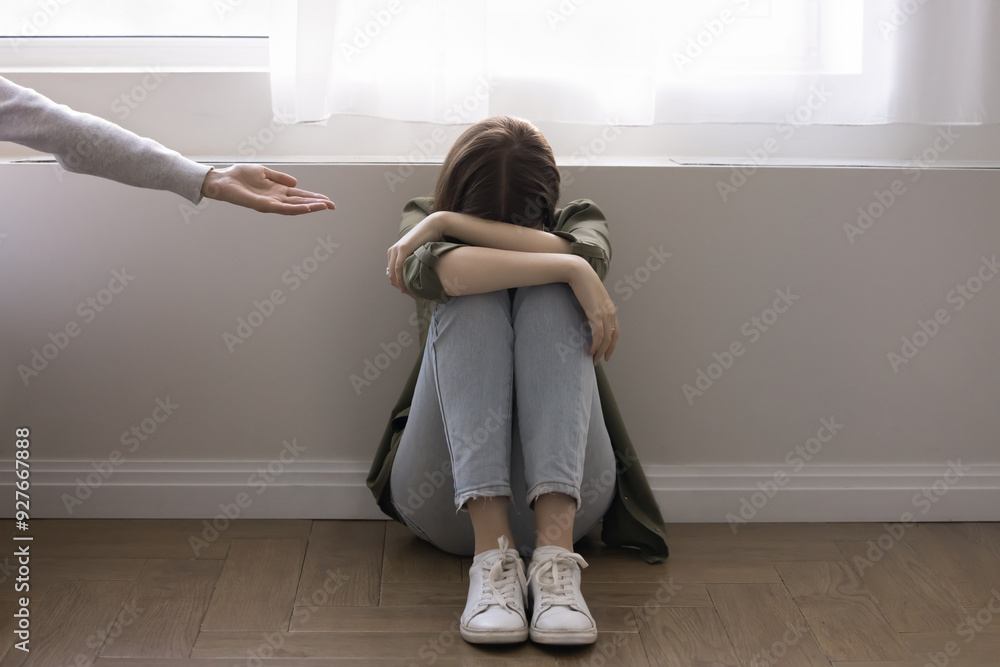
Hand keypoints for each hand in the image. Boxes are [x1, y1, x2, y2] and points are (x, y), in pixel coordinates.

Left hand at [200, 165, 334, 214]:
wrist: (222, 180)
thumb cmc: (239, 176)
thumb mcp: (263, 172)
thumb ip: (280, 177)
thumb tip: (295, 183)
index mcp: (277, 191)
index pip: (300, 196)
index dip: (314, 198)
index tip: (328, 200)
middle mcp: (276, 199)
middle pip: (301, 202)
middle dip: (317, 204)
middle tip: (333, 206)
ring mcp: (271, 203)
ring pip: (295, 207)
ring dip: (310, 207)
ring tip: (324, 207)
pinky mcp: (263, 205)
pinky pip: (282, 208)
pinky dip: (295, 208)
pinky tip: (306, 207)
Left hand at [387, 212, 444, 295]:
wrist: (433, 226)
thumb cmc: (429, 239)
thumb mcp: (418, 252)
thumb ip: (414, 261)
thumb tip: (418, 273)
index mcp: (394, 252)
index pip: (392, 273)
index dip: (399, 285)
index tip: (409, 292)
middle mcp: (392, 251)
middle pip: (391, 275)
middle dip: (399, 287)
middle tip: (411, 295)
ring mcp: (396, 250)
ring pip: (393, 274)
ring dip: (400, 286)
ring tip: (411, 294)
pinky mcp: (402, 249)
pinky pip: (398, 269)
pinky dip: (401, 280)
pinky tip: (406, 287)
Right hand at [566, 256, 618, 363]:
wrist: (578, 271)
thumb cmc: (580, 281)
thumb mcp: (588, 296)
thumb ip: (590, 305)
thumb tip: (585, 314)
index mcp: (609, 307)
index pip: (616, 330)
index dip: (612, 343)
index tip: (606, 353)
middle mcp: (610, 311)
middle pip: (613, 336)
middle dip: (607, 350)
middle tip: (600, 361)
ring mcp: (604, 312)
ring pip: (606, 338)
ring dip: (600, 351)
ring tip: (593, 359)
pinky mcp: (596, 313)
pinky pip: (598, 334)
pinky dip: (595, 344)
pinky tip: (590, 350)